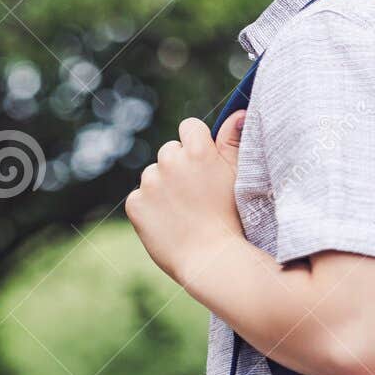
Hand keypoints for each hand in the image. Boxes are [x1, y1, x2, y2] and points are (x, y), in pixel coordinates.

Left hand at [125, 111, 246, 285]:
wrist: (212, 261)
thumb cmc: (232, 218)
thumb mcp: (239, 176)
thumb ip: (233, 141)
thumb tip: (236, 113)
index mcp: (197, 150)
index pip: (189, 127)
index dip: (197, 145)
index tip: (204, 165)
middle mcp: (170, 160)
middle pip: (170, 151)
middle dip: (179, 167)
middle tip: (196, 195)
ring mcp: (150, 183)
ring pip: (153, 175)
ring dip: (163, 187)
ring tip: (184, 212)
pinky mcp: (135, 204)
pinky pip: (140, 198)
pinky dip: (150, 208)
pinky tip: (168, 223)